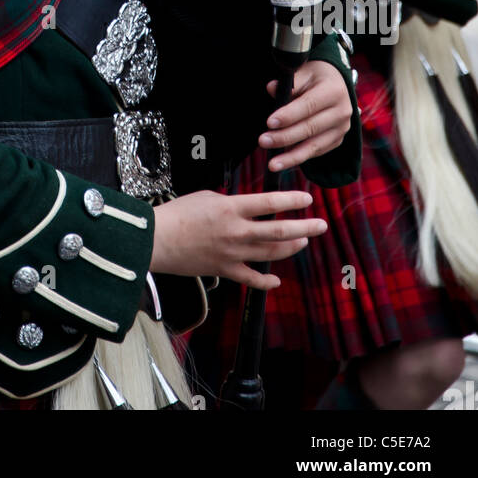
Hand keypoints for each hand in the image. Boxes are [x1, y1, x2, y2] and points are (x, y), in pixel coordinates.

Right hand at [151, 189, 326, 289]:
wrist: (157, 240)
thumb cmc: (178, 214)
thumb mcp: (207, 196)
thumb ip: (230, 201)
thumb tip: (245, 206)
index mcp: (231, 208)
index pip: (270, 203)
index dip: (292, 201)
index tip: (308, 200)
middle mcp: (237, 231)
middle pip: (279, 231)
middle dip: (304, 228)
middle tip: (320, 225)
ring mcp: (233, 253)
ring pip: (271, 253)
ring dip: (291, 248)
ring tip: (303, 242)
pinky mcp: (225, 270)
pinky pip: (252, 278)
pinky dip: (266, 281)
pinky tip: (277, 280)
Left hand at [259, 60, 352, 172]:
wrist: (336, 83)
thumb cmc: (315, 76)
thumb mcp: (304, 70)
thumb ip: (289, 82)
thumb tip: (271, 89)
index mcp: (334, 91)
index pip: (308, 105)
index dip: (289, 115)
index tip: (269, 123)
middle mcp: (342, 111)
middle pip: (310, 128)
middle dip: (284, 137)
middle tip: (263, 141)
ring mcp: (342, 128)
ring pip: (314, 146)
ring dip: (291, 156)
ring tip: (273, 164)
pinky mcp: (337, 140)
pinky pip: (316, 151)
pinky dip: (299, 157)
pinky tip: (284, 161)